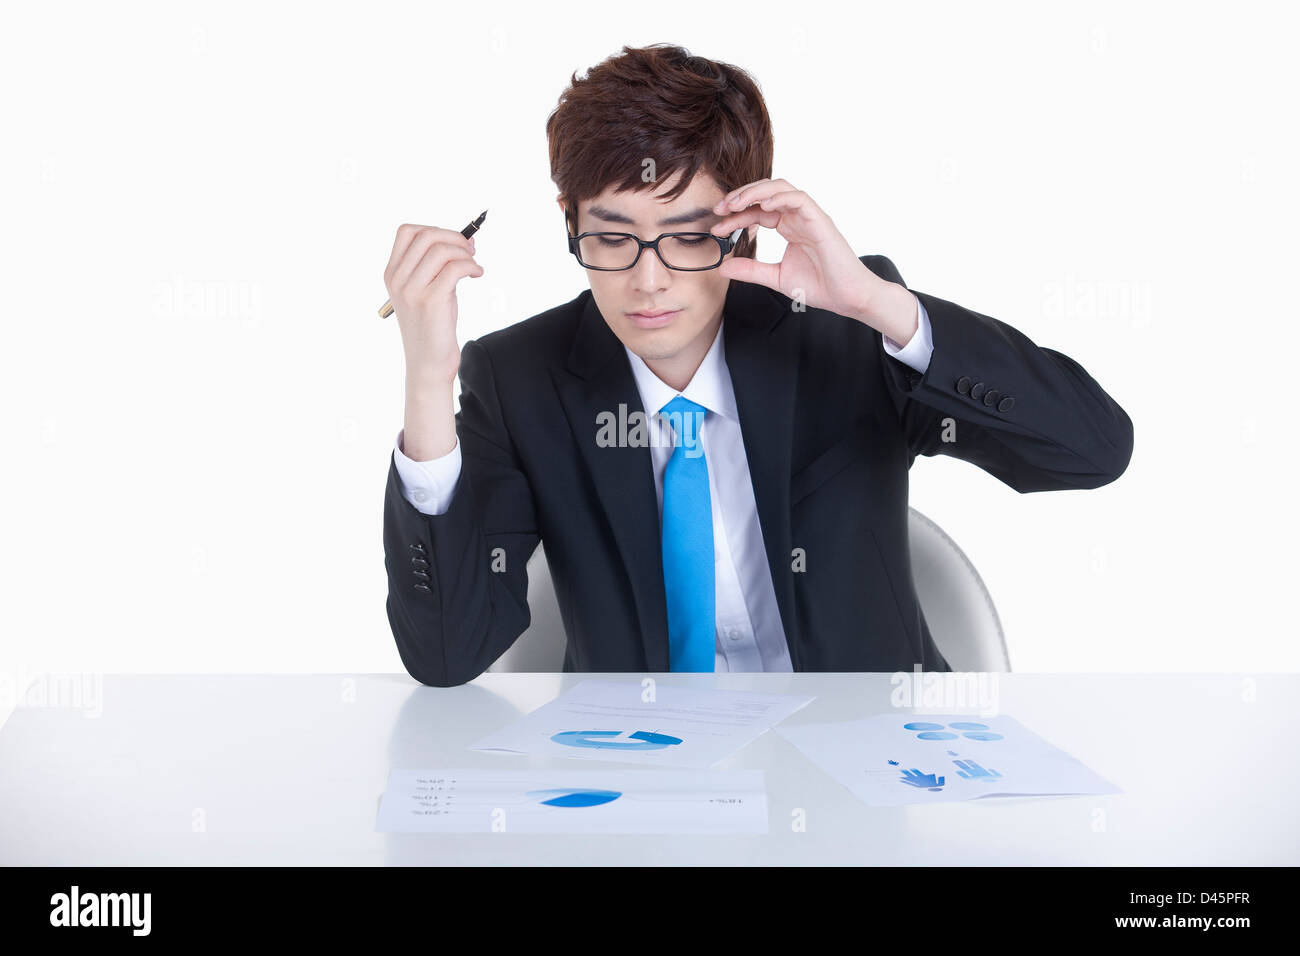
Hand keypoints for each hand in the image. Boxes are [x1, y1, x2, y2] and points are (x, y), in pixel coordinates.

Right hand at [383, 223, 483, 384]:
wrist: (428, 364)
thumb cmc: (432, 327)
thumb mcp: (425, 291)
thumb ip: (434, 267)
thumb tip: (462, 240)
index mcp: (392, 274)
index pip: (407, 232)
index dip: (435, 230)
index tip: (454, 242)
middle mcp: (398, 279)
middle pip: (427, 235)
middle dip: (454, 237)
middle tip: (471, 250)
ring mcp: (412, 290)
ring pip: (442, 250)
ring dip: (465, 253)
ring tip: (474, 266)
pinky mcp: (431, 301)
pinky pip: (455, 268)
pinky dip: (471, 266)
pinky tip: (477, 275)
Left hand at [710, 178, 916, 342]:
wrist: (847, 298)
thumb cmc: (820, 286)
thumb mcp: (776, 277)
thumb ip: (751, 270)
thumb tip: (722, 267)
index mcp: (788, 226)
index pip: (756, 211)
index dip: (735, 216)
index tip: (717, 228)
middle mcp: (797, 217)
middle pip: (765, 193)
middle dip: (740, 197)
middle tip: (719, 209)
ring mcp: (809, 216)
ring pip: (780, 189)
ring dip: (754, 192)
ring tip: (735, 204)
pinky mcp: (820, 220)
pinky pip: (799, 199)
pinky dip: (780, 198)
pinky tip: (761, 207)